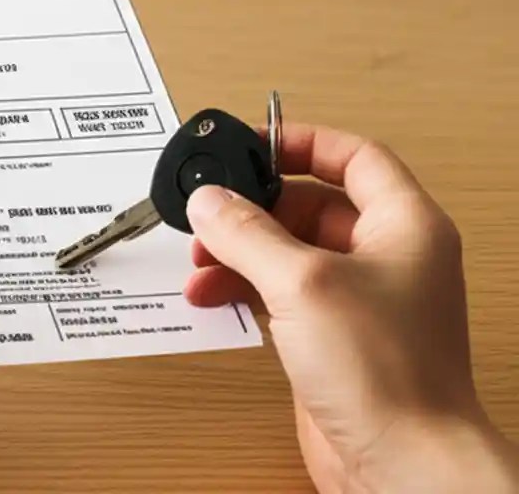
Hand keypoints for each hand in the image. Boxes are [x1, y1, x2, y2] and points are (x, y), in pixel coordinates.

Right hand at [182, 123, 518, 492]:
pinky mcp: (332, 338)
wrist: (401, 464)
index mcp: (405, 225)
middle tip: (208, 217)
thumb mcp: (302, 283)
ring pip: (288, 252)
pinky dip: (243, 289)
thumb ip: (247, 233)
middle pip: (309, 206)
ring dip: (239, 253)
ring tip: (199, 266)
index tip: (250, 144)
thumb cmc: (387, 374)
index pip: (354, 157)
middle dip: (252, 211)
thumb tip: (210, 200)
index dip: (301, 143)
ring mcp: (359, 300)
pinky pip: (280, 294)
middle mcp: (387, 257)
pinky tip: (212, 297)